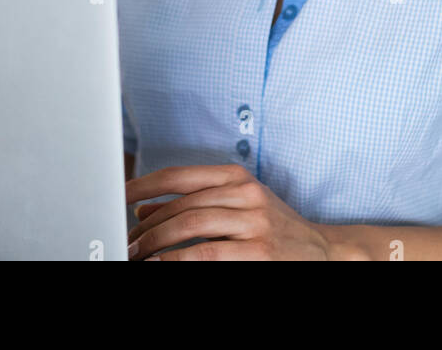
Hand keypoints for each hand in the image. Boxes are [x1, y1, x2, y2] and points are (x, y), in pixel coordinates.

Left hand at [126, 164, 333, 259]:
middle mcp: (246, 194)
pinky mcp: (259, 252)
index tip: (117, 196)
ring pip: (191, 226)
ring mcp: (255, 223)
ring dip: (156, 242)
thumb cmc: (273, 230)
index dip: (143, 184)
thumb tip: (142, 210)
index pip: (179, 175)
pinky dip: (178, 260)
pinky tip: (160, 264)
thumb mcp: (236, 207)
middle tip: (125, 241)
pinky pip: (207, 254)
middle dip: (146, 225)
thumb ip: (193, 205)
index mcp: (237, 177)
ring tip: (137, 254)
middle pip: (182, 205)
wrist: (324, 252)